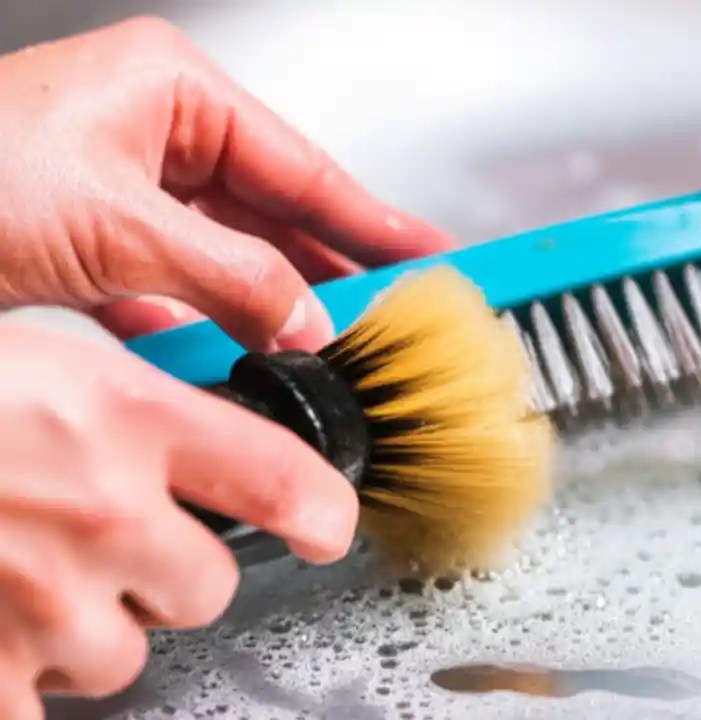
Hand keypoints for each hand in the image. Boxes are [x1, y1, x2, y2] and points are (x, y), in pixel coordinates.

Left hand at [0, 16, 451, 351]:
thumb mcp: (115, 228)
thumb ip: (232, 276)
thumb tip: (308, 319)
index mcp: (171, 91)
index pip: (304, 167)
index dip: (375, 221)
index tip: (432, 256)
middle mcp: (151, 130)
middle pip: (274, 211)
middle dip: (330, 269)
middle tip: (395, 313)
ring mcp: (120, 186)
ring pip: (227, 254)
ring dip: (268, 305)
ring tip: (332, 343)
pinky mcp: (88, 240)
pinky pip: (172, 286)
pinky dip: (201, 324)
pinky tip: (236, 354)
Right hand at [0, 320, 358, 716]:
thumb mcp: (29, 352)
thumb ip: (122, 404)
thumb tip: (196, 445)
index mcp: (123, 417)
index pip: (287, 483)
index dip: (322, 513)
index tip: (323, 526)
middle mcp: (99, 513)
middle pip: (209, 589)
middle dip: (165, 574)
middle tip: (99, 543)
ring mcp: (38, 603)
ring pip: (124, 656)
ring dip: (83, 630)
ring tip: (10, 578)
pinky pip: (41, 708)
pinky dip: (17, 683)